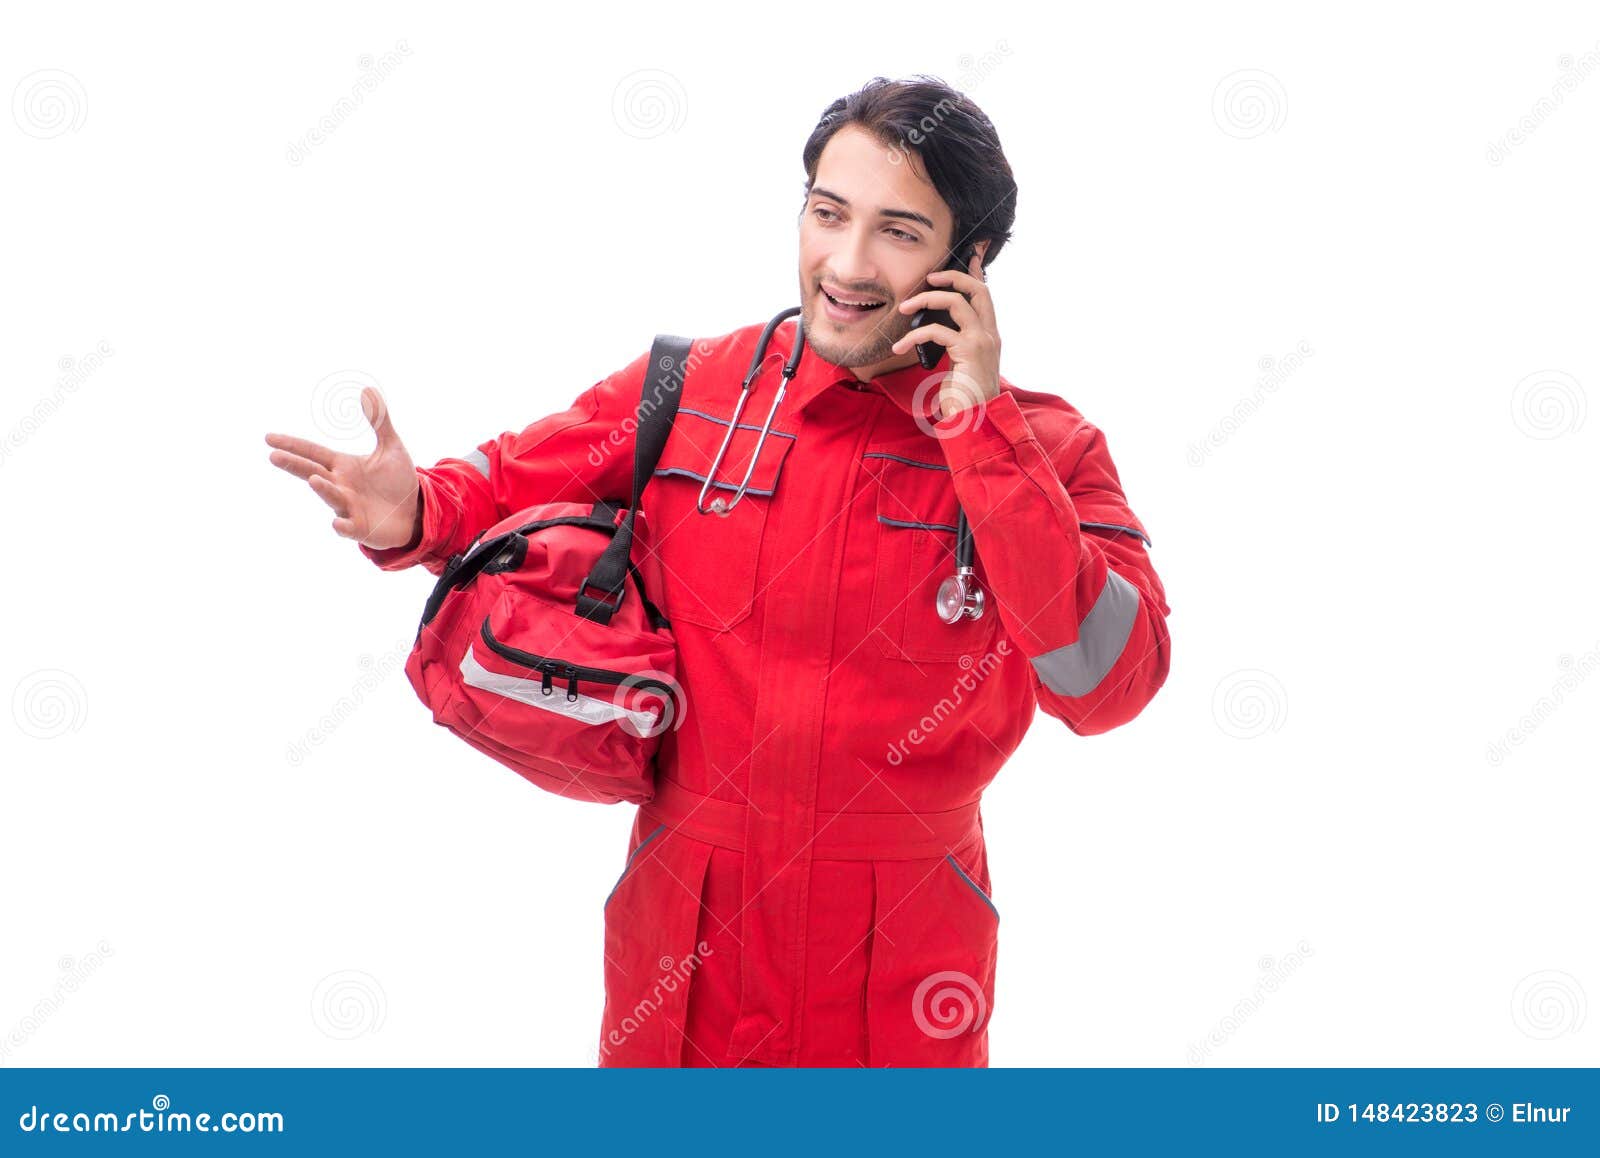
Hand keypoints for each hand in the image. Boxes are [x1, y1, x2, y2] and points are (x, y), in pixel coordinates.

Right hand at [264, 387, 422, 549]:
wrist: (416, 511)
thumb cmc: (397, 481)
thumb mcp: (391, 448)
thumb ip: (379, 421)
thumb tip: (368, 390)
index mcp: (343, 466)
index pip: (312, 452)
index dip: (292, 445)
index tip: (269, 437)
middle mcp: (340, 486)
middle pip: (312, 472)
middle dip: (294, 465)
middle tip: (274, 455)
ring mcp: (349, 508)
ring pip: (332, 497)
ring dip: (323, 490)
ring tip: (315, 479)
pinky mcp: (361, 528)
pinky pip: (349, 527)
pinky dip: (342, 525)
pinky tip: (337, 522)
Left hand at [891, 249, 1001, 416]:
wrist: (975, 422)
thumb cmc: (965, 399)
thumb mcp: (961, 366)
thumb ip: (956, 346)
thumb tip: (936, 331)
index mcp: (989, 336)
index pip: (985, 296)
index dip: (975, 274)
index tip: (969, 258)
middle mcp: (989, 335)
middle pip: (977, 289)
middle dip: (951, 277)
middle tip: (929, 278)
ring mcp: (981, 341)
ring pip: (955, 302)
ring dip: (925, 300)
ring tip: (904, 309)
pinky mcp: (968, 351)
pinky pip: (936, 330)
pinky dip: (913, 335)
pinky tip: (899, 347)